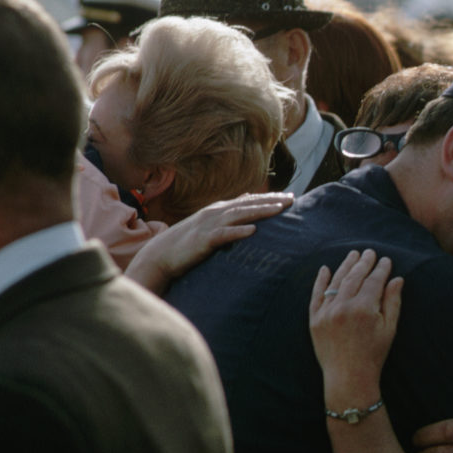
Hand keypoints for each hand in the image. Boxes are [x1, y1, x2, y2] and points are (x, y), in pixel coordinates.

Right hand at [125, 191, 293, 293]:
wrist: (160, 255)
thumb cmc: (186, 243)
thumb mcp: (209, 224)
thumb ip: (228, 212)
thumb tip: (247, 198)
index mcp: (218, 210)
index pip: (249, 201)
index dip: (269, 198)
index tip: (290, 197)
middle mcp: (215, 213)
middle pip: (248, 204)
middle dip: (271, 201)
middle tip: (292, 199)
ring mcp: (209, 225)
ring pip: (239, 216)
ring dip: (259, 212)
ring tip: (279, 210)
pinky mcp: (203, 240)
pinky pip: (223, 235)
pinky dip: (237, 232)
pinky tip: (253, 231)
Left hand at [309, 249, 404, 408]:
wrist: (348, 378)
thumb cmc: (374, 355)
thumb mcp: (389, 329)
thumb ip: (392, 302)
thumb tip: (397, 279)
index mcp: (364, 309)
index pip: (374, 281)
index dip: (381, 269)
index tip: (386, 260)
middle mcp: (343, 307)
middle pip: (354, 277)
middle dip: (364, 263)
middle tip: (369, 252)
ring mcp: (326, 313)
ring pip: (336, 282)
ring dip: (345, 266)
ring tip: (353, 255)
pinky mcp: (314, 320)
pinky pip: (316, 295)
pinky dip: (320, 281)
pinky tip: (325, 269)